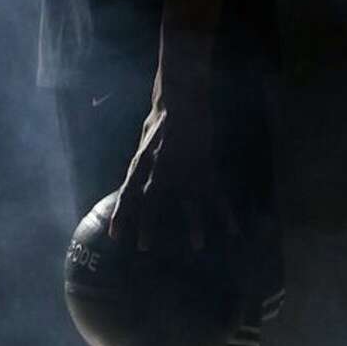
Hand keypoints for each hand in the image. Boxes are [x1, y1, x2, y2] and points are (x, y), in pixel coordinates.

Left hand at [110, 93, 230, 258]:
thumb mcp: (144, 140)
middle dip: (149, 224)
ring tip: (197, 245)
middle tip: (144, 247)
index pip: (128, 191)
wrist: (181, 98)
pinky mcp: (205, 163)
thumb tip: (136, 181)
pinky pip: (216, 191)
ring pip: (189, 200)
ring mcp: (185, 165)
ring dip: (194, 223)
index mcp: (143, 161)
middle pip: (153, 199)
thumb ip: (142, 162)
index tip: (115, 235)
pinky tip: (231, 227)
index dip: (121, 214)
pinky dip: (224, 210)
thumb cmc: (161, 118)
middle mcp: (161, 166)